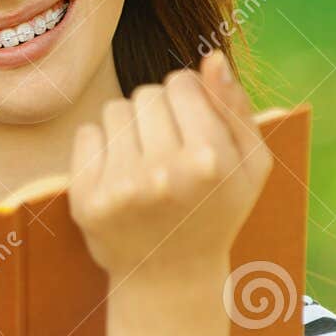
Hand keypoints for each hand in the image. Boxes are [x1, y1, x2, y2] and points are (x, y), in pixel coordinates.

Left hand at [67, 50, 272, 279]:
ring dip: (128, 128)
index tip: (191, 128)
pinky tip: (120, 176)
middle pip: (146, 93)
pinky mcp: (86, 200)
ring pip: (114, 111)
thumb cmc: (217, 212)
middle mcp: (163, 173)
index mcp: (209, 160)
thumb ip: (235, 107)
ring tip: (145, 164)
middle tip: (168, 151)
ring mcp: (121, 188)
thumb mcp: (250, 166)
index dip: (186, 100)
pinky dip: (101, 148)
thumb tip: (211, 57)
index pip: (181, 82)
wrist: (170, 278)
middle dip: (157, 113)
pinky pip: (86, 134)